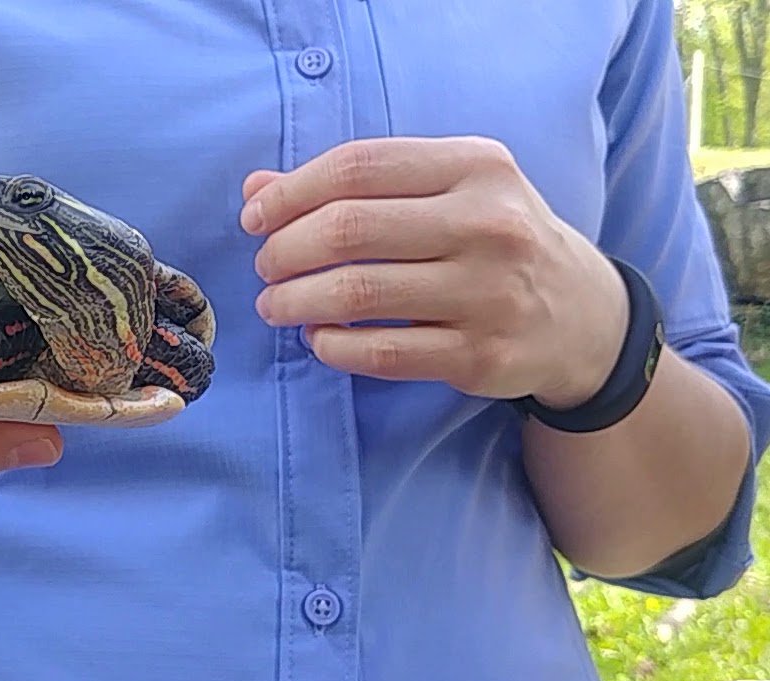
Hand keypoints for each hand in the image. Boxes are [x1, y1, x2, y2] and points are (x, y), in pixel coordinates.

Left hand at [241, 135, 628, 408]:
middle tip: (265, 267)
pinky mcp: (482, 356)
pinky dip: (331, 347)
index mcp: (476, 166)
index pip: (357, 166)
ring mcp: (489, 293)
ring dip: (295, 301)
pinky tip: (316, 339)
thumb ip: (355, 185)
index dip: (291, 192)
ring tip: (274, 305)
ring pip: (358, 294)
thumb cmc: (492, 239)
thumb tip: (255, 188)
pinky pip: (381, 354)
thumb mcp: (445, 191)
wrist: (582, 315)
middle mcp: (489, 224)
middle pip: (348, 229)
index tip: (255, 218)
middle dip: (284, 250)